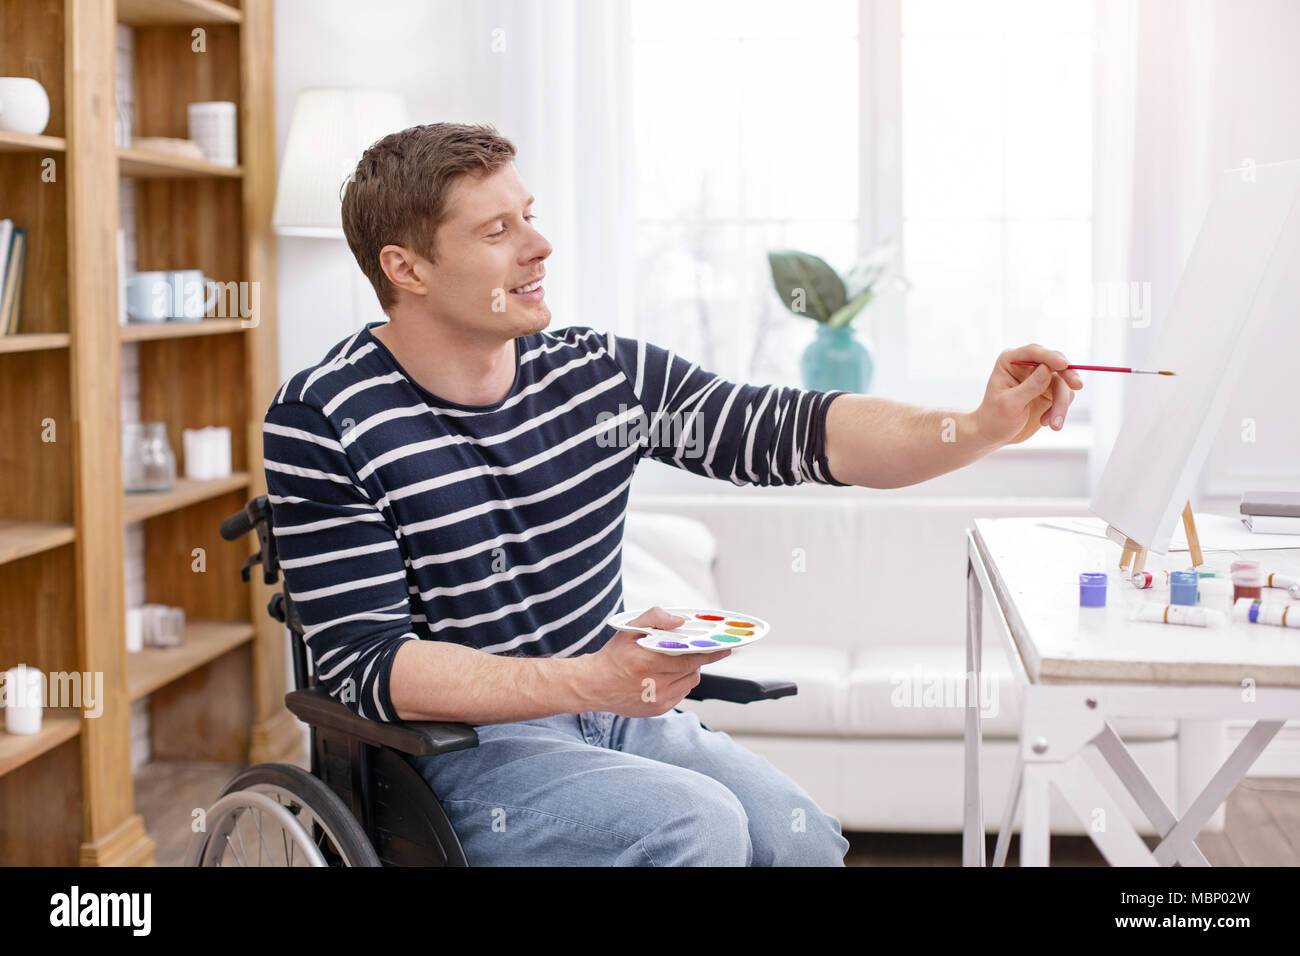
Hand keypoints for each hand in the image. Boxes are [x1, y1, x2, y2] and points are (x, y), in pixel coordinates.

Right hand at [575, 606, 731, 717]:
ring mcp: (657, 698)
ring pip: (690, 682)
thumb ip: (655, 618)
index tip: (725, 647)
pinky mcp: (658, 709)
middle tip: (706, 649)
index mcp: (648, 659)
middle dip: (702, 658)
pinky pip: (681, 693)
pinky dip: (681, 682)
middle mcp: (655, 682)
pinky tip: (671, 675)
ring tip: (682, 661)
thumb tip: (681, 621)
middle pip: (693, 669)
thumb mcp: (629, 628)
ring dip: (691, 670)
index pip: (691, 656)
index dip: (711, 652)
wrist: (593, 685)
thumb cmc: (614, 655)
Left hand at [973, 344, 1083, 446]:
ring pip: (1063, 383)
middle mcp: (1027, 366)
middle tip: (1077, 386)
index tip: (1064, 365)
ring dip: (1061, 405)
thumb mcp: (1009, 404)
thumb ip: (1029, 387)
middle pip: (1055, 363)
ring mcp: (1040, 378)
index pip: (1034, 352)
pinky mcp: (1049, 392)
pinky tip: (1047, 423)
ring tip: (1053, 425)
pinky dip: (1059, 411)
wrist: (995, 434)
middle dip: (1067, 376)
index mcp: (1010, 361)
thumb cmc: (995, 418)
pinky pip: (1064, 396)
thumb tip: (1047, 369)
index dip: (1050, 356)